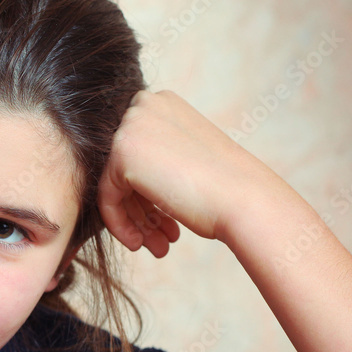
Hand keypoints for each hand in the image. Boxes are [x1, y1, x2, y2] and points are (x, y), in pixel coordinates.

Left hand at [98, 89, 278, 256]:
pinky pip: (107, 197)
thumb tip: (129, 177)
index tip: (164, 222)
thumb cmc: (226, 187)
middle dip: (142, 211)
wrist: (244, 199)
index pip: (139, 153)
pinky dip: (120, 223)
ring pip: (117, 187)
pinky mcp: (120, 153)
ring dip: (137, 222)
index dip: (148, 193)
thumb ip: (156, 159)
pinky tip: (138, 244)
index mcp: (163, 103)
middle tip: (159, 241)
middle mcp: (144, 106)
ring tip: (157, 248)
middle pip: (126, 170)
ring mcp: (130, 127)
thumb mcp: (185, 160)